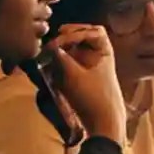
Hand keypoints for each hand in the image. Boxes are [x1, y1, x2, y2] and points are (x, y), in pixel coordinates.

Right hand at [45, 24, 126, 142]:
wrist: (104, 123)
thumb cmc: (93, 97)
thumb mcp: (73, 75)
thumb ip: (60, 58)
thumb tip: (48, 47)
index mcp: (105, 52)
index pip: (93, 31)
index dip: (77, 30)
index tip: (62, 38)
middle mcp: (100, 56)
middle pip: (84, 37)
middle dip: (69, 37)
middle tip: (55, 42)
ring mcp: (93, 66)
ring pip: (77, 49)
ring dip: (64, 48)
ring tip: (51, 52)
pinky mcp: (85, 77)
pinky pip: (73, 62)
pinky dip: (63, 60)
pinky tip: (53, 63)